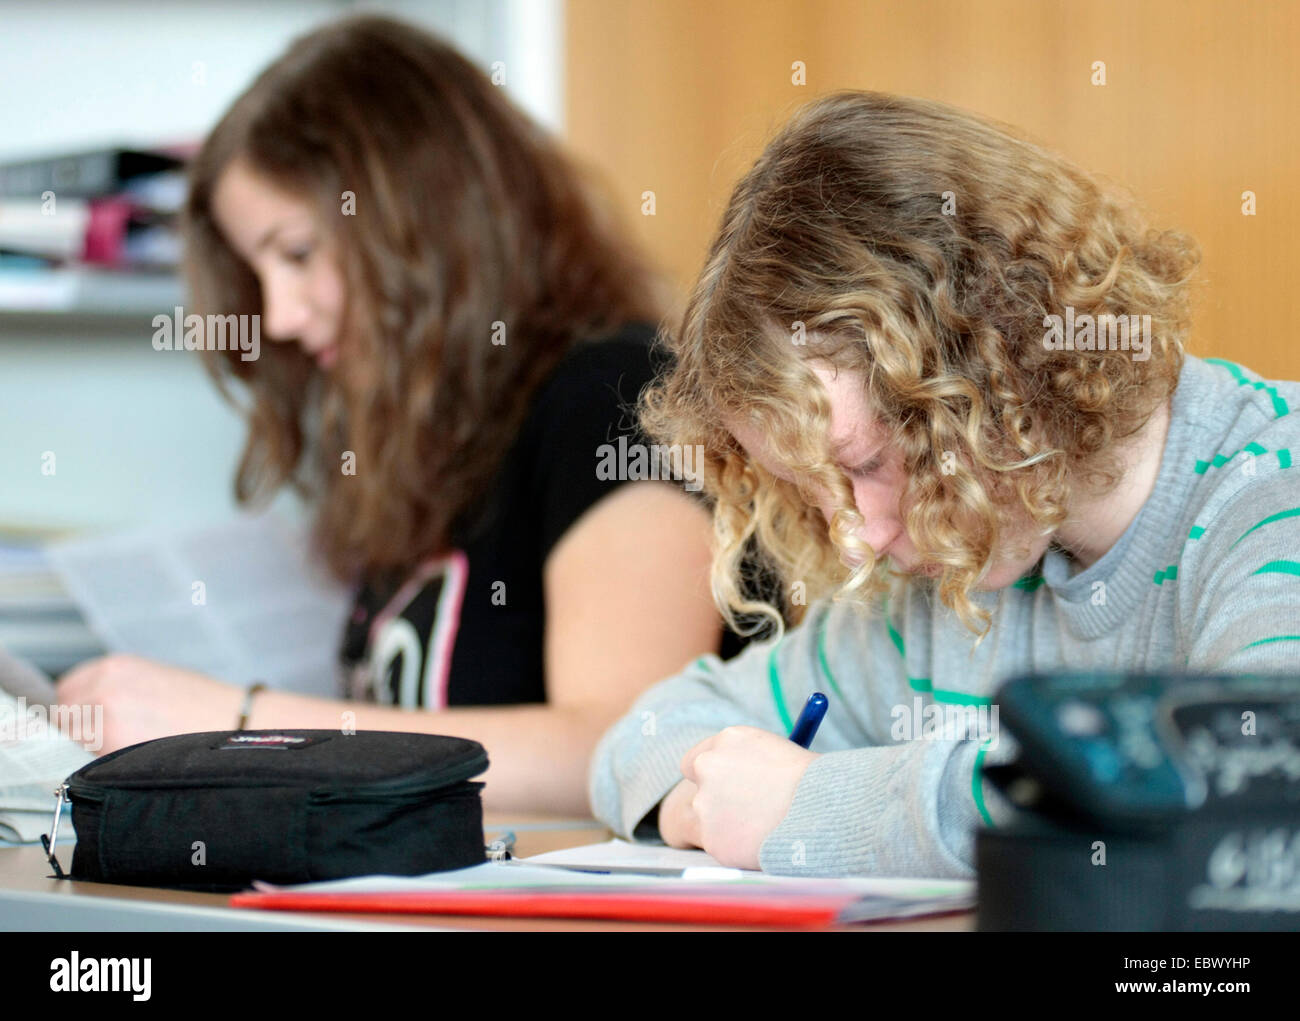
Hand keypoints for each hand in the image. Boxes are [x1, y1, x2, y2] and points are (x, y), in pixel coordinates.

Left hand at [55, 654, 244, 754]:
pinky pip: (84, 762)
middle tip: (110, 741)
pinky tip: (125, 763)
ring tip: (122, 753)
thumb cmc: (205, 705)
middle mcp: (104, 689)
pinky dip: (97, 766)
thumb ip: (116, 687)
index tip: (89, 721)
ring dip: (87, 749)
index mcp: (114, 667)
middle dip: (80, 730)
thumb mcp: (155, 678)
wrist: (237, 723)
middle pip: (63, 717)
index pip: (66, 691)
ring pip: (71, 742)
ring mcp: (105, 720)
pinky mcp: (112, 750)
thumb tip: (87, 709)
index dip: (77, 708)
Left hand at [667, 726, 817, 868]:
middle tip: (747, 816)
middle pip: (698, 793)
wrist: (825, 809)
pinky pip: (722, 847)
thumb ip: (748, 765)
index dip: (710, 778)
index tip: (725, 791)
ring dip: (730, 828)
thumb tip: (738, 779)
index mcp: (726, 741)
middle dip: (717, 805)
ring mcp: (706, 805)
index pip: (696, 762)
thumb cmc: (813, 781)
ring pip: (710, 823)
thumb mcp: (776, 754)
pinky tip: (766, 843)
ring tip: (768, 829)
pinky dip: (739, 849)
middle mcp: (708, 768)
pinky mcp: (712, 839)